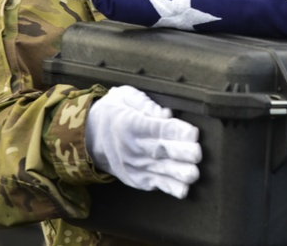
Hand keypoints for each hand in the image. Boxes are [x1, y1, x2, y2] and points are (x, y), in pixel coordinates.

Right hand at [86, 85, 201, 198]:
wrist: (88, 137)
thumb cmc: (113, 111)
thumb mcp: (124, 97)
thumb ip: (145, 103)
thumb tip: (166, 113)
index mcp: (130, 124)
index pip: (156, 128)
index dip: (175, 131)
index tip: (193, 133)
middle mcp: (132, 146)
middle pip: (159, 150)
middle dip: (180, 153)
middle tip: (198, 154)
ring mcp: (133, 165)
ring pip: (158, 170)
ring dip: (177, 174)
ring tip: (193, 174)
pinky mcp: (134, 177)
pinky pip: (152, 183)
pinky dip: (167, 187)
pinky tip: (182, 190)